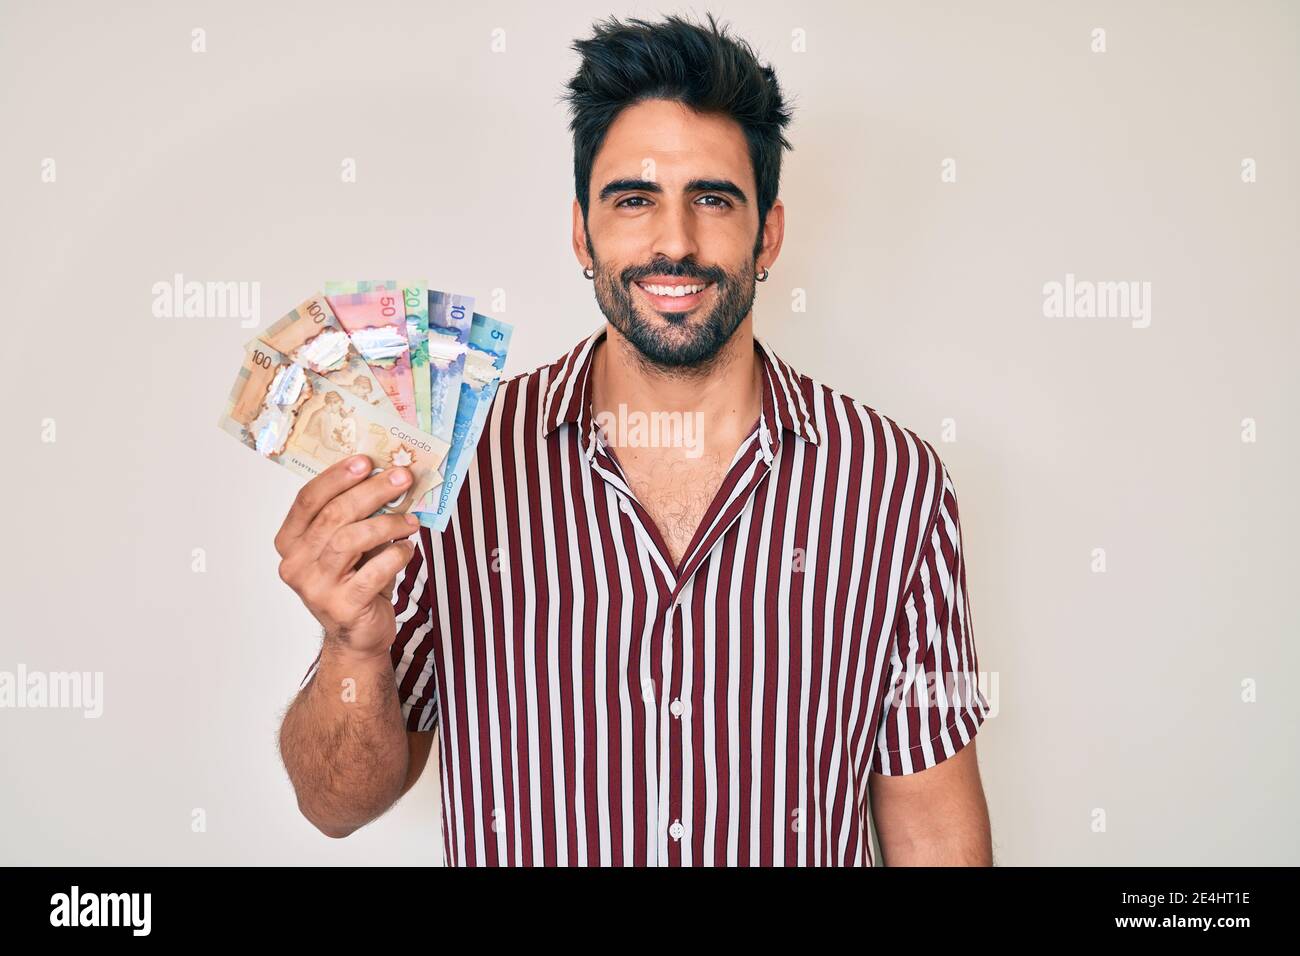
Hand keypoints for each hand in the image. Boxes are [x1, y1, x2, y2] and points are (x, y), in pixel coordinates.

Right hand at [274, 454, 420, 661]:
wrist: (358, 634)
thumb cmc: (356, 580)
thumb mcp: (351, 544)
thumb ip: (357, 515)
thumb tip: (388, 476)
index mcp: (290, 542)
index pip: (308, 500)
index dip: (337, 477)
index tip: (366, 461)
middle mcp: (295, 564)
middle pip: (332, 516)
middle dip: (371, 492)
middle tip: (401, 478)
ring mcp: (316, 588)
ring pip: (349, 541)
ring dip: (386, 524)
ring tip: (410, 520)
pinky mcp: (342, 607)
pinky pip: (372, 572)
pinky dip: (395, 555)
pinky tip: (408, 548)